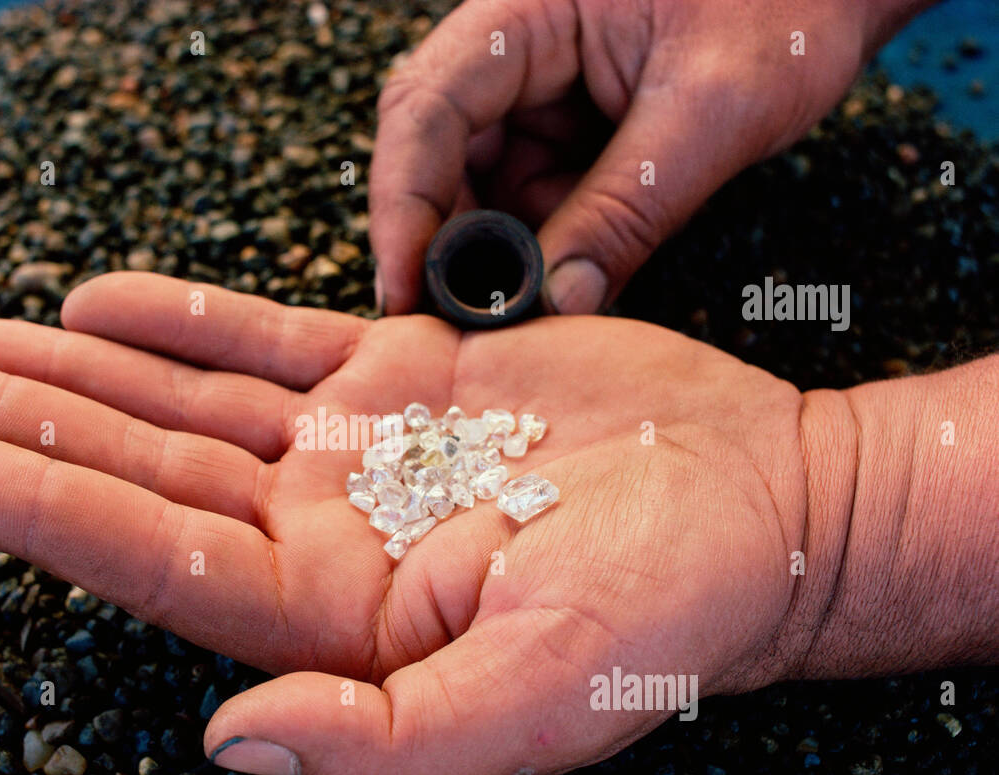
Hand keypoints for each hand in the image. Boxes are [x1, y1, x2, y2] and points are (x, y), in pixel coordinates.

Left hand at [0, 272, 825, 774]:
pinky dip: (185, 325)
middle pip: (140, 476)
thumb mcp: (541, 698)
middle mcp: (326, 536)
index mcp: (338, 619)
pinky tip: (101, 307)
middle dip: (17, 427)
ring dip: (72, 373)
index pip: (157, 559)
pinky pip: (269, 347)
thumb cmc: (670, 612)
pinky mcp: (402, 384)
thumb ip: (386, 747)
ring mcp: (357, 455)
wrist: (760, 510)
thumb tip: (235, 742)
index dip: (40, 509)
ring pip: (183, 409)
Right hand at [370, 0, 923, 315]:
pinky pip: (527, 205)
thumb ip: (630, 208)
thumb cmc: (786, 8)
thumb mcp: (711, 112)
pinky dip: (537, 254)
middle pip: (433, 156)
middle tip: (457, 328)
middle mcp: (512, 56)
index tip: (404, 288)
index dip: (403, 202)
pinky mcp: (563, 139)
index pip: (427, 107)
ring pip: (477, 192)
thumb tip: (559, 304)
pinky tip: (553, 290)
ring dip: (492, 259)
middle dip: (442, 244)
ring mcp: (535, 100)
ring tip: (515, 317)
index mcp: (525, 14)